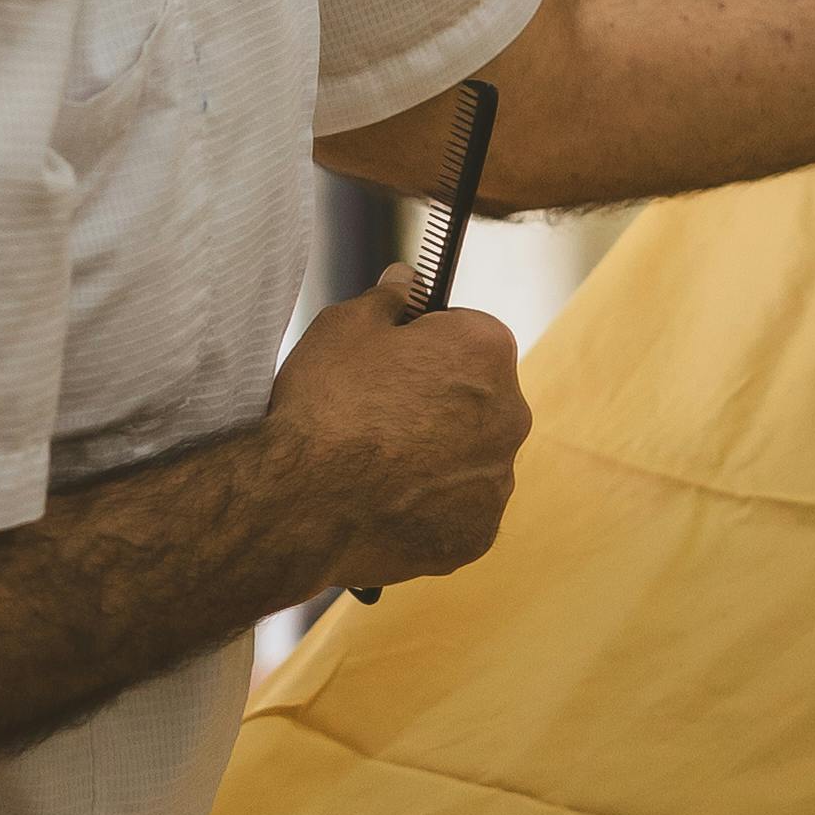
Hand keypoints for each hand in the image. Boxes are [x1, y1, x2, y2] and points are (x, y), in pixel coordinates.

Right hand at [268, 269, 531, 589]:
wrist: (304, 505)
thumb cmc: (325, 407)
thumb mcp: (344, 327)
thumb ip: (387, 299)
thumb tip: (407, 280)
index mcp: (485, 349)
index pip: (467, 332)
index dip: (424, 344)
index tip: (392, 361)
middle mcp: (510, 413)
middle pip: (476, 398)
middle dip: (438, 402)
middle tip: (378, 415)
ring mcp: (498, 480)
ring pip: (470, 457)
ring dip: (437, 457)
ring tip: (376, 465)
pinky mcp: (478, 534)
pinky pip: (457, 511)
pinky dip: (429, 508)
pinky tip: (384, 503)